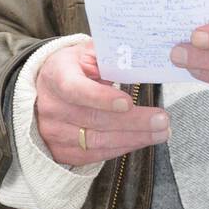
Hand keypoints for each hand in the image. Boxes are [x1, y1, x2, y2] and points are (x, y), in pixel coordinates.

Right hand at [34, 38, 169, 165]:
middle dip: (132, 122)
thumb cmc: (73, 68)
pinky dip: (122, 148)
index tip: (128, 103)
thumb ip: (108, 56)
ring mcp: (54, 133)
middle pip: (94, 119)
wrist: (46, 90)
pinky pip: (95, 155)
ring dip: (133, 138)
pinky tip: (141, 140)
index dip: (101, 98)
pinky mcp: (62, 151)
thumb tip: (136, 59)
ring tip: (160, 132)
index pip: (76, 90)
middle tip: (161, 120)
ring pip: (97, 141)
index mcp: (56, 76)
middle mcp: (51, 107)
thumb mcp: (86, 53)